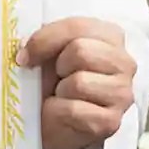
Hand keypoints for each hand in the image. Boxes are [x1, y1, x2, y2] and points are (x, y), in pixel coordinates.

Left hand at [16, 17, 135, 148]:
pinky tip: (64, 114)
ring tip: (62, 96)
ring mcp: (122, 93)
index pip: (76, 27)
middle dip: (58, 67)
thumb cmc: (53, 81)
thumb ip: (45, 40)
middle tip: (56, 78)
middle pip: (80, 51)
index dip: (44, 40)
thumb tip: (26, 50)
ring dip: (60, 91)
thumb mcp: (49, 52)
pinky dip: (58, 112)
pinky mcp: (111, 121)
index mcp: (110, 36)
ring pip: (79, 82)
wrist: (52, 121)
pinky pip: (74, 110)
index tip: (25, 56)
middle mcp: (124, 62)